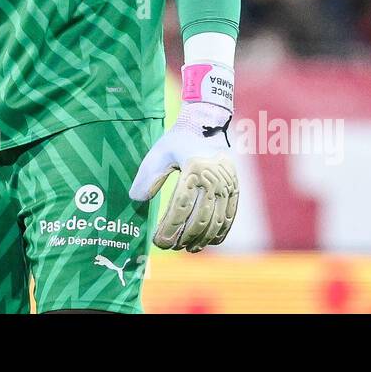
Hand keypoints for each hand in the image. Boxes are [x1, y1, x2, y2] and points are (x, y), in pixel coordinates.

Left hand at [129, 65, 238, 251]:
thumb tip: (135, 199)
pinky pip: (230, 216)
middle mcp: (214, 178)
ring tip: (186, 248)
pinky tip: (207, 242)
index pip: (180, 206)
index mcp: (193, 168)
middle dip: (183, 237)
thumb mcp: (159, 153)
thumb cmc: (178, 139)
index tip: (157, 241)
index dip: (169, 228)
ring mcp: (227, 184)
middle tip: (169, 247)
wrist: (207, 123)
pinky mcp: (235, 189)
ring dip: (200, 239)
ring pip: (215, 221)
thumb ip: (148, 176)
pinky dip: (219, 233)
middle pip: (199, 218)